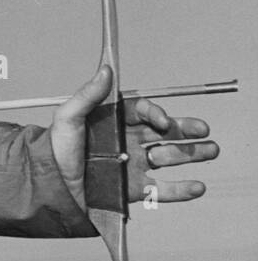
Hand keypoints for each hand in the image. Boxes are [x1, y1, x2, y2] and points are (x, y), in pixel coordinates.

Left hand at [51, 66, 220, 210]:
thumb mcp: (67, 118)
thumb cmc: (54, 151)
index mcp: (114, 122)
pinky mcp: (132, 189)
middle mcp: (126, 142)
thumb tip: (105, 70)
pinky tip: (197, 186)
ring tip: (211, 151)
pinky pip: (161, 190)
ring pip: (168, 158)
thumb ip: (87, 95)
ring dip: (192, 154)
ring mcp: (132, 166)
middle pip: (163, 133)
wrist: (49, 187)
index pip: (143, 112)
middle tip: (204, 130)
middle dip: (186, 130)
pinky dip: (181, 189)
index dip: (156, 114)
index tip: (162, 121)